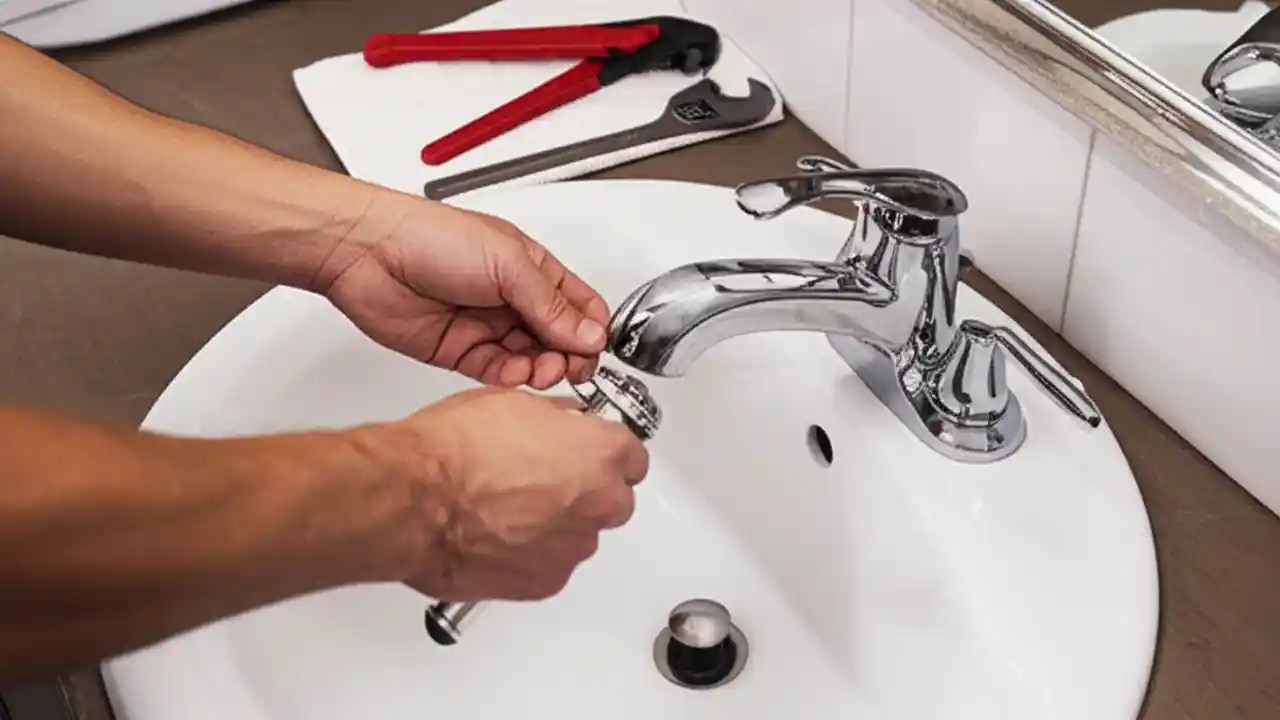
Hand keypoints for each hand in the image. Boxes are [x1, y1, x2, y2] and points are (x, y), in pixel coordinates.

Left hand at [320, 194, 610, 388]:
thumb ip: (551, 305)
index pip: (578, 305)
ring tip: (543, 369)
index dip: (592, 328)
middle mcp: (512, 298)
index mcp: (531, 268)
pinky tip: (518, 374)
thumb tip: (590, 334)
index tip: (598, 348)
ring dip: (543, 368)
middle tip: (572, 366)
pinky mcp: (461, 352)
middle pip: (558, 338)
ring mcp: (487, 326)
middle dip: (570, 354)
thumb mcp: (508, 263)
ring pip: (531, 359)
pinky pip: (498, 372)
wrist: (368, 253)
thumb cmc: (431, 238)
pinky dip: (513, 378)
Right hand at [365, 387, 648, 600]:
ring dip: (558, 524)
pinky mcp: (545, 582)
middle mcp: (598, 503)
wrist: (414, 501)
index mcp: (600, 453)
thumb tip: (564, 422)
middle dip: (588, 491)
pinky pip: (551, 565)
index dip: (606, 453)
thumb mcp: (512, 403)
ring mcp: (573, 547)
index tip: (590, 453)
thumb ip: (554, 418)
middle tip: (545, 480)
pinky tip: (499, 536)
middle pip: (614, 500)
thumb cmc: (453, 451)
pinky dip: (532, 555)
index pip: (633, 457)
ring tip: (510, 510)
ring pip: (580, 535)